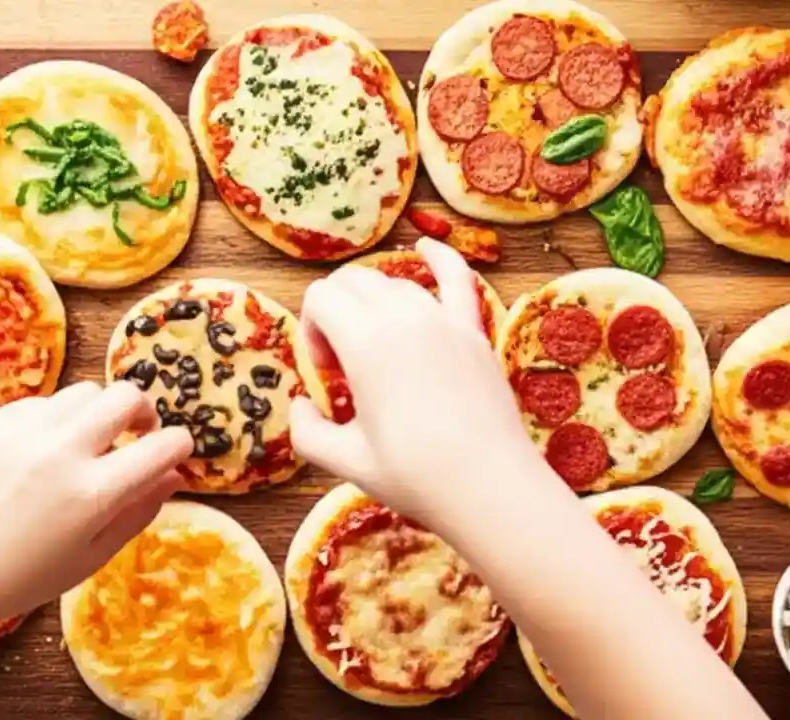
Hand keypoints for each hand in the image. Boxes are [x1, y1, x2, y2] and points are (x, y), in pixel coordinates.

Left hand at [0, 381, 192, 622]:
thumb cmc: (25, 576)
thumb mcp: (94, 554)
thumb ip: (140, 510)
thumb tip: (175, 474)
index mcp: (93, 494)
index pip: (161, 447)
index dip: (179, 445)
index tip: (176, 450)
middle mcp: (61, 454)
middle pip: (125, 397)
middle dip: (145, 412)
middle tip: (138, 435)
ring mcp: (23, 433)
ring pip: (85, 392)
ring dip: (100, 413)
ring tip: (89, 443)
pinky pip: (44, 403)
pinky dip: (58, 421)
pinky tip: (45, 452)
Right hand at [289, 238, 540, 522]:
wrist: (489, 487)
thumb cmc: (414, 476)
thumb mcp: (345, 462)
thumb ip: (307, 432)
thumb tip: (300, 406)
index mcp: (365, 341)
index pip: (319, 298)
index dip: (311, 331)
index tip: (327, 375)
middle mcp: (404, 316)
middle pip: (353, 282)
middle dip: (335, 313)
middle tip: (345, 367)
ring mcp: (444, 319)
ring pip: (394, 283)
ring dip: (374, 304)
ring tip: (377, 350)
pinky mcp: (475, 332)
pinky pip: (457, 278)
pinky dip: (439, 258)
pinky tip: (427, 246)